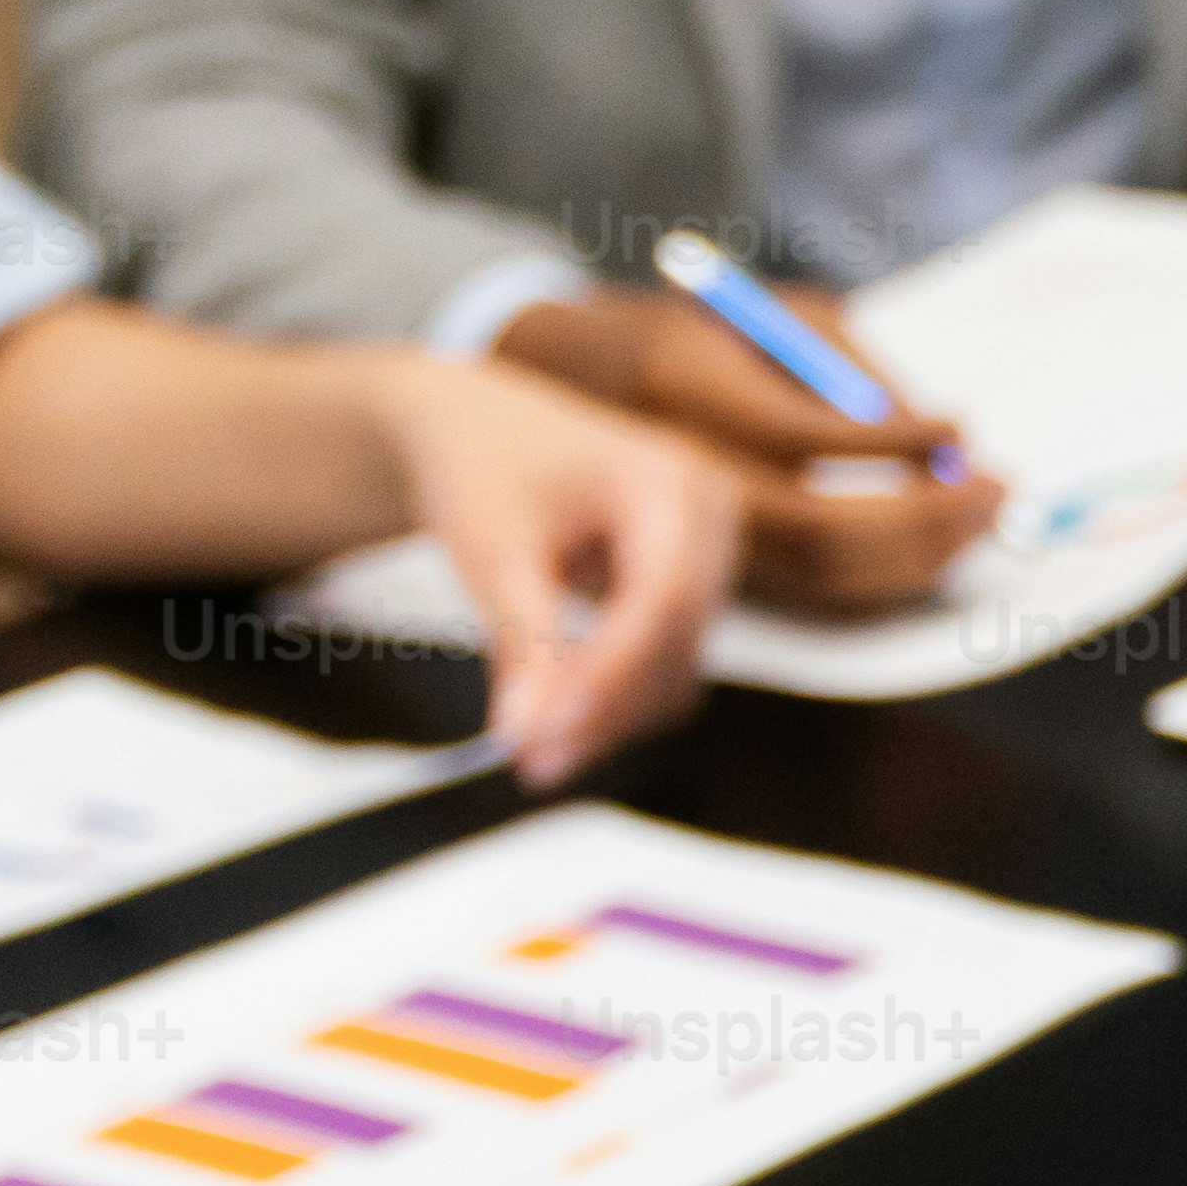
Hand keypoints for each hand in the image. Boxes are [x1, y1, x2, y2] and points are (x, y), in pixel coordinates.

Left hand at [355, 359, 739, 784]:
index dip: (613, 674)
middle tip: (526, 759)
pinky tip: (559, 708)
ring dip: (611, 711)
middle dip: (605, 706)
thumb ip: (523, 642)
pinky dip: (617, 694)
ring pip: (679, 664)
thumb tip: (524, 738)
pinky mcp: (691, 585)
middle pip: (677, 640)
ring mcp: (709, 551)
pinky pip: (669, 660)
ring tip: (531, 742)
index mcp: (668, 480)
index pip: (663, 597)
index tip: (548, 736)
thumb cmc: (481, 468)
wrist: (476, 426)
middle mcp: (710, 514)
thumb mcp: (494, 550)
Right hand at [487, 287, 1006, 617]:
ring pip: (823, 577)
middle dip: (928, 521)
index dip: (896, 453)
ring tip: (985, 510)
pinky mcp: (712, 569)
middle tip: (1002, 485)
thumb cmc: (684, 334)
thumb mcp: (759, 313)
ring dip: (921, 554)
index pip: (805, 448)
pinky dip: (888, 572)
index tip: (968, 435)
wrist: (542, 396)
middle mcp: (682, 482)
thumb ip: (846, 364)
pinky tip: (937, 535)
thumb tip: (942, 435)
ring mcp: (691, 535)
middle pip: (823, 537)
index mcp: (681, 395)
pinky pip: (815, 589)